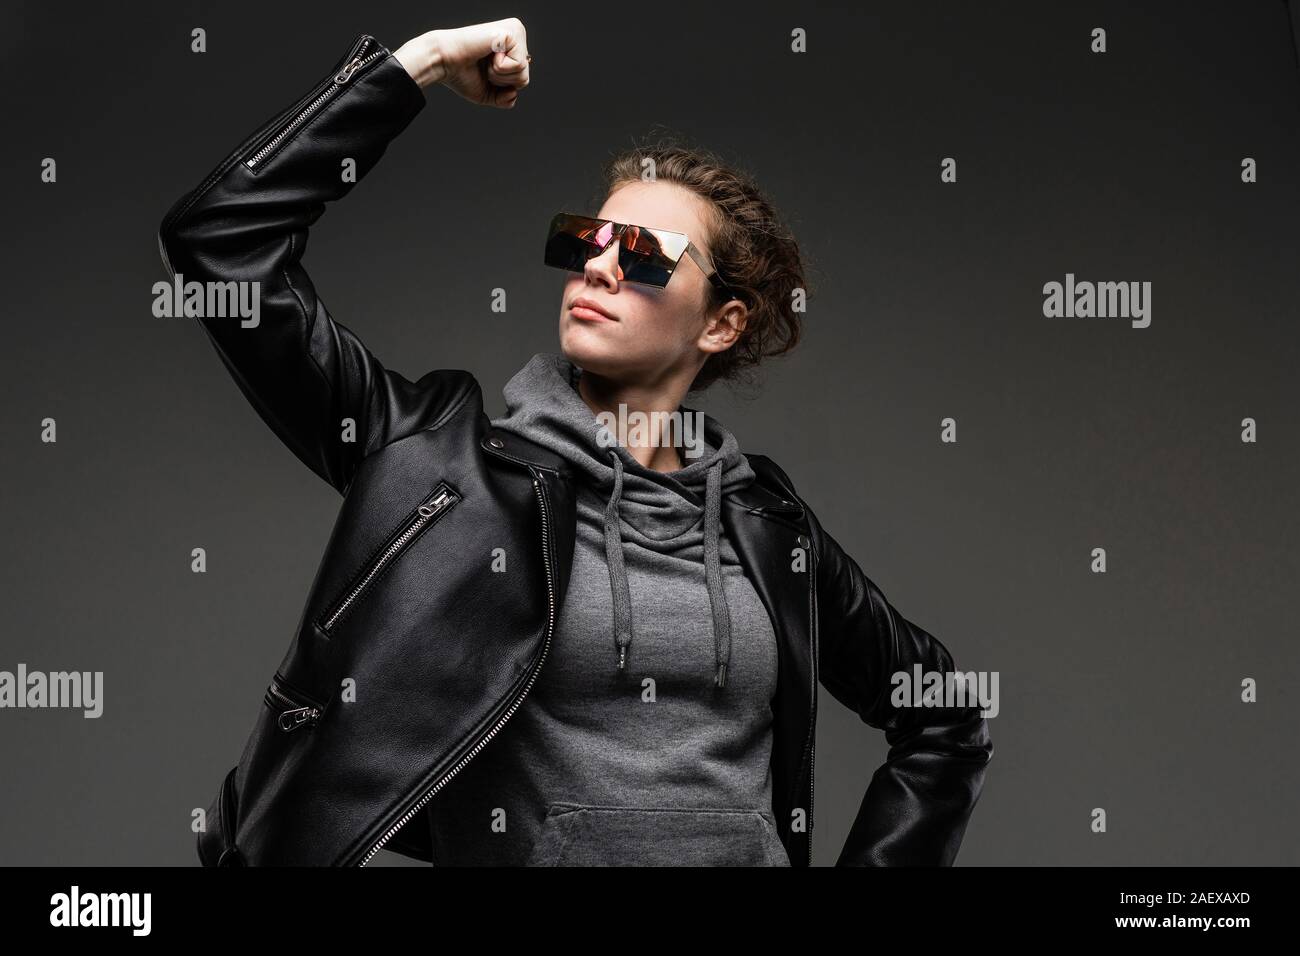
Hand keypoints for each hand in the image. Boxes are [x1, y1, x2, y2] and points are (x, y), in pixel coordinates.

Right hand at [394, 18, 530, 106]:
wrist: (445, 62)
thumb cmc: (462, 75)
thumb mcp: (487, 93)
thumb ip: (504, 98)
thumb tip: (514, 94)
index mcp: (512, 48)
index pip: (522, 80)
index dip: (502, 86)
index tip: (484, 71)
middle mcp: (516, 35)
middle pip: (525, 78)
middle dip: (502, 82)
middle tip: (484, 66)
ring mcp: (515, 31)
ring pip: (523, 71)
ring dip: (500, 74)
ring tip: (485, 59)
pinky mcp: (511, 32)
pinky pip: (519, 64)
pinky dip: (500, 67)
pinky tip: (489, 53)